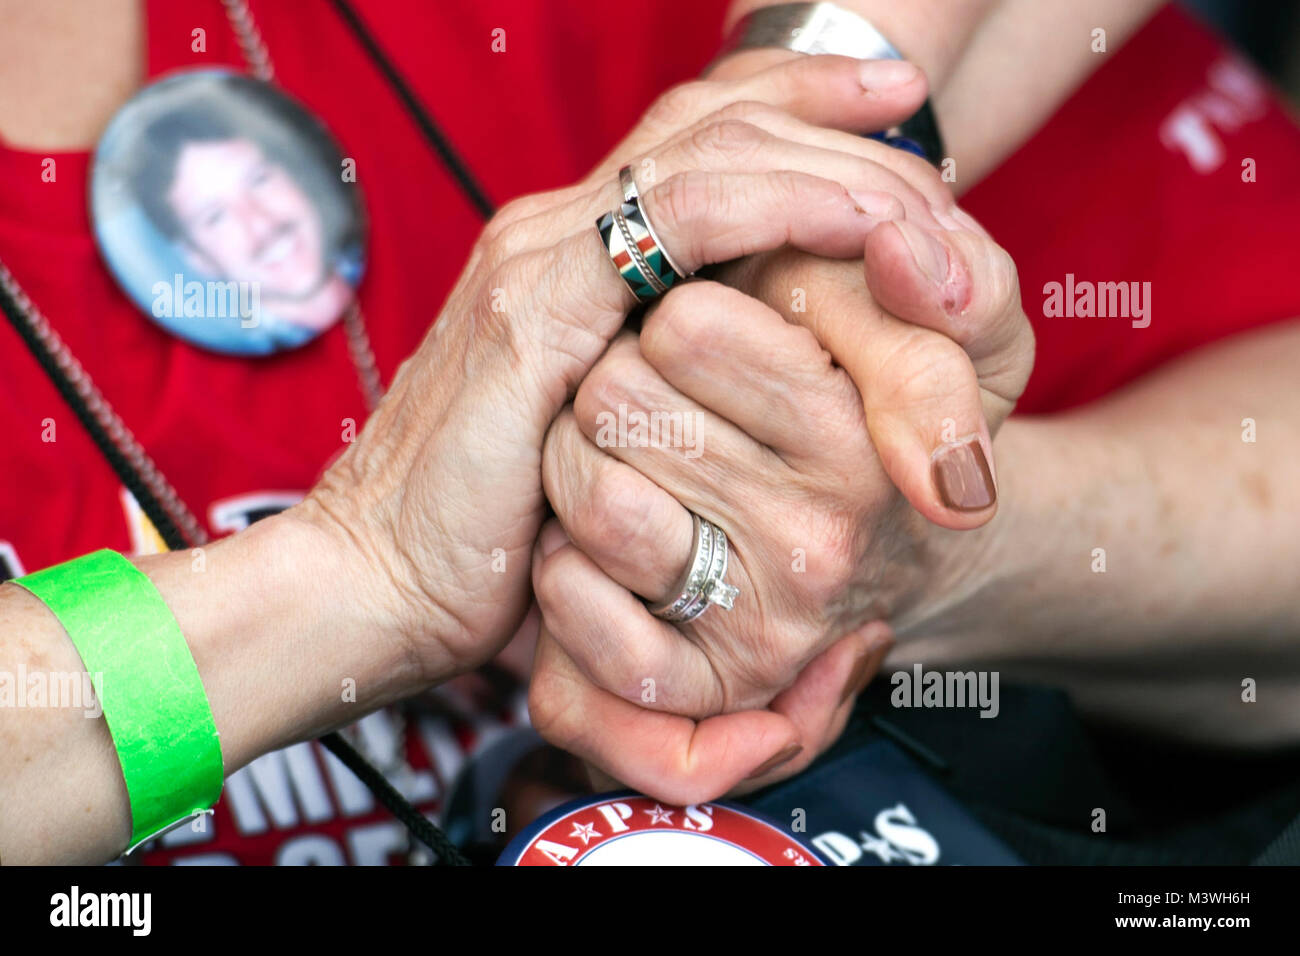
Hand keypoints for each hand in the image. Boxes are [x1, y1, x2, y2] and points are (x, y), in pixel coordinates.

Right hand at [291, 55, 943, 692]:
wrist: (375, 585)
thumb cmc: (492, 535)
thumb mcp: (598, 444)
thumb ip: (659, 391)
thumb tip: (748, 384)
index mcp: (570, 254)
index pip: (694, 135)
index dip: (793, 99)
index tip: (892, 108)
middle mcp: (552, 232)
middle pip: (712, 121)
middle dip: (826, 114)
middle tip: (917, 137)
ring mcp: (540, 260)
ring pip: (708, 151)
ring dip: (824, 161)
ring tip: (915, 193)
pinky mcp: (535, 310)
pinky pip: (678, 217)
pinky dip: (780, 206)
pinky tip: (854, 222)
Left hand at [529, 198, 1033, 802]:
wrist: (899, 553)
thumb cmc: (902, 419)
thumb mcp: (963, 342)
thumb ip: (952, 286)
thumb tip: (897, 246)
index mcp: (861, 446)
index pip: (686, 328)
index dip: (680, 312)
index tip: (710, 330)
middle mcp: (812, 544)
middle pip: (615, 400)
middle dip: (625, 375)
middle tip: (673, 397)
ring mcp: (756, 619)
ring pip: (584, 489)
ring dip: (586, 460)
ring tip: (642, 461)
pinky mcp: (699, 680)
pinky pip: (576, 601)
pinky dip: (567, 562)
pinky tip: (609, 539)